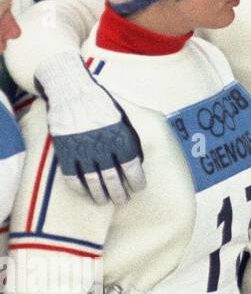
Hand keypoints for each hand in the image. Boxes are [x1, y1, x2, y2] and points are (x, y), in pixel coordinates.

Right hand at [35, 51, 144, 204]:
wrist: (72, 91)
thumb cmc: (101, 103)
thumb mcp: (124, 117)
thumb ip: (130, 137)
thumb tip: (141, 154)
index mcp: (120, 138)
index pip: (132, 167)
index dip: (136, 180)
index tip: (138, 188)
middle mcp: (103, 147)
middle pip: (113, 179)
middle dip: (119, 193)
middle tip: (123, 200)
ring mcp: (83, 151)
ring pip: (93, 181)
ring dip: (100, 194)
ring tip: (105, 201)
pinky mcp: (65, 152)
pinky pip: (72, 176)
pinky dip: (79, 188)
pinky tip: (84, 193)